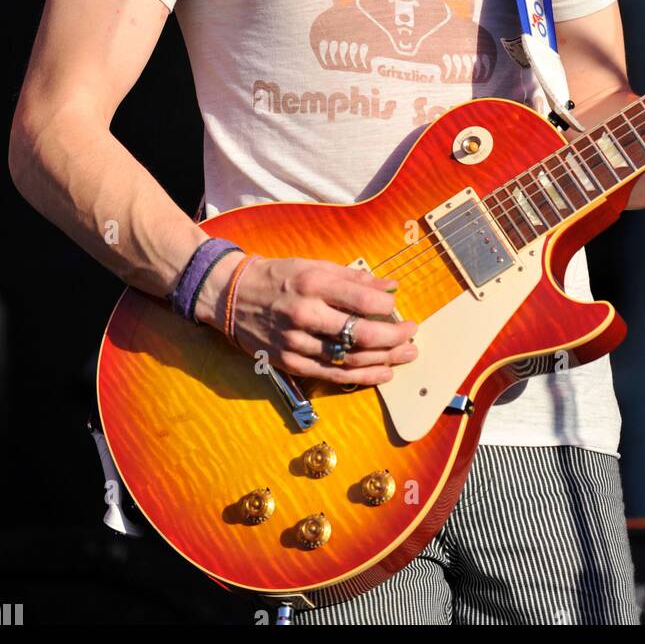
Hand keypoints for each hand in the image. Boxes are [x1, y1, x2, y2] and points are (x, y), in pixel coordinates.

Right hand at [219, 256, 418, 383]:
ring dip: (384, 360)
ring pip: (349, 359)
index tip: (398, 308)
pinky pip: (332, 375)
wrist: (232, 295)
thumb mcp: (314, 266)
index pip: (362, 300)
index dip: (388, 307)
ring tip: (406, 355)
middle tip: (412, 335)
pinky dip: (361, 376)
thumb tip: (389, 286)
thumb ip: (353, 278)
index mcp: (313, 283)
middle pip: (360, 334)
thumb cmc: (279, 278)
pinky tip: (382, 373)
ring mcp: (296, 342)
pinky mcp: (290, 363)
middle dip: (394, 337)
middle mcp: (305, 314)